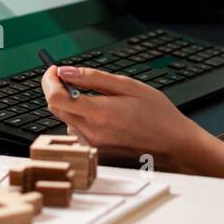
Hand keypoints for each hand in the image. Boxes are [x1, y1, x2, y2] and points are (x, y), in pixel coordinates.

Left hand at [40, 65, 211, 170]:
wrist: (174, 146)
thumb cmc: (158, 115)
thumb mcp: (129, 86)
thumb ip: (93, 78)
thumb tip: (66, 71)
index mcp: (98, 114)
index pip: (55, 98)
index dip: (49, 81)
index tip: (55, 70)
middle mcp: (90, 133)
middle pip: (56, 109)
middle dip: (58, 90)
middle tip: (71, 78)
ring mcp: (92, 146)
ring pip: (66, 120)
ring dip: (73, 106)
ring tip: (99, 101)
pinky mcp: (96, 153)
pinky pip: (78, 132)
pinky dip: (83, 120)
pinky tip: (105, 118)